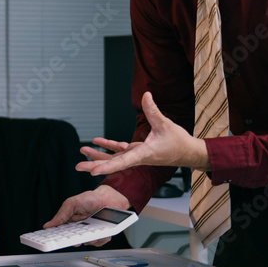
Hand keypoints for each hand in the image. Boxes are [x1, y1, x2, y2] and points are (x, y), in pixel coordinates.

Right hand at [43, 185, 130, 246]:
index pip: (61, 233)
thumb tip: (48, 225)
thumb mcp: (72, 203)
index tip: (55, 241)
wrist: (108, 198)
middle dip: (75, 241)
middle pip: (74, 241)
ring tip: (92, 234)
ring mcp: (90, 233)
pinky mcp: (101, 235)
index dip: (57, 239)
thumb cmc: (90, 199)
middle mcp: (79, 229)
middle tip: (75, 240)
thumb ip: (61, 214)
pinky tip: (101, 231)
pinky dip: (101, 238)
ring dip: (90, 240)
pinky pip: (100, 241)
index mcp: (70, 222)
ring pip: (87, 242)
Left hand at [77, 92, 209, 176]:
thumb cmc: (179, 142)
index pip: (122, 161)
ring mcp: (136, 155)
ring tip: (82, 152)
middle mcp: (137, 157)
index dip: (107, 166)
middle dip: (95, 164)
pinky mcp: (138, 152)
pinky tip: (97, 141)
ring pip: (114, 157)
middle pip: (113, 163)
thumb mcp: (165, 124)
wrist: (189, 153)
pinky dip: (109, 146)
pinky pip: (120, 151)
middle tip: (77, 167)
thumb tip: (146, 95)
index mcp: (143, 154)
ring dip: (98, 155)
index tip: (93, 171)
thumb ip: (153, 111)